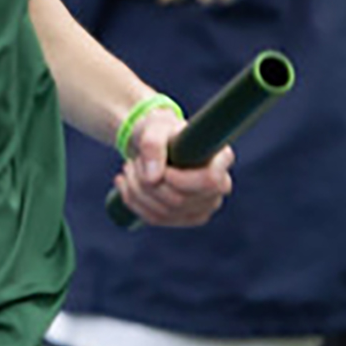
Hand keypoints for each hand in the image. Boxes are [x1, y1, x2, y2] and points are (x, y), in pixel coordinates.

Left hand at [115, 108, 232, 226]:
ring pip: (164, 213)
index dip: (181, 180)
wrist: (156, 142)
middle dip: (147, 182)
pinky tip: (124, 182)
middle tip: (134, 160)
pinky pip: (155, 218)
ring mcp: (204, 206)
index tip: (163, 168)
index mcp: (221, 159)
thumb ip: (153, 145)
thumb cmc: (161, 130)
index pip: (211, 181)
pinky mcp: (185, 217)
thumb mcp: (154, 127)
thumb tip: (153, 179)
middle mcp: (219, 187)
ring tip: (129, 167)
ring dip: (137, 190)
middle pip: (179, 200)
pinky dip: (133, 201)